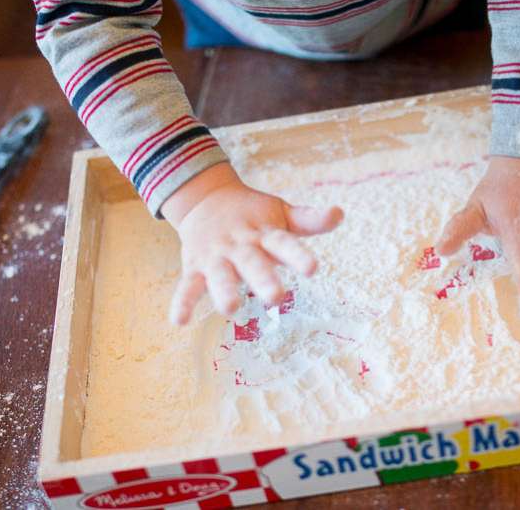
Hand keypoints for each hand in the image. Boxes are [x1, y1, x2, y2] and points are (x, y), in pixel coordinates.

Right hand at [162, 163, 342, 324]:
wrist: (205, 199)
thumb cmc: (253, 215)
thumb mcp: (281, 214)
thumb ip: (309, 220)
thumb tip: (340, 213)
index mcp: (265, 234)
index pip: (284, 243)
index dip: (297, 256)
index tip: (313, 268)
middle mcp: (241, 246)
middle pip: (253, 262)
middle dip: (263, 279)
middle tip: (276, 297)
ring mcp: (217, 257)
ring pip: (220, 275)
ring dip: (224, 290)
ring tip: (230, 308)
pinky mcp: (195, 267)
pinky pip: (187, 286)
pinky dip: (182, 302)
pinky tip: (178, 321)